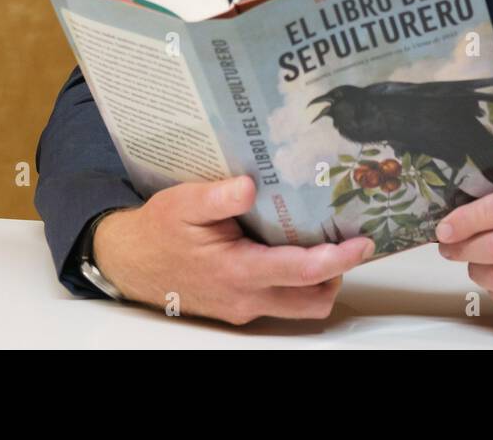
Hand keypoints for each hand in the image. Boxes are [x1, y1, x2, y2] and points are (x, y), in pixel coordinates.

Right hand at [93, 174, 374, 325]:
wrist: (130, 262)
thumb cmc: (158, 232)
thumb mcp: (182, 204)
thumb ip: (217, 197)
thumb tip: (249, 186)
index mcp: (238, 272)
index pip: (302, 271)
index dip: (338, 258)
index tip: (362, 242)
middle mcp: (246, 298)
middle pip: (312, 300)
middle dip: (337, 274)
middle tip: (345, 240)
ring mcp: (244, 306)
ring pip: (299, 305)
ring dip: (318, 279)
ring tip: (322, 241)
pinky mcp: (240, 306)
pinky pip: (281, 300)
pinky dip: (297, 280)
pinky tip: (292, 248)